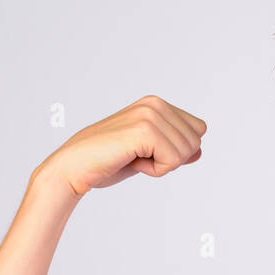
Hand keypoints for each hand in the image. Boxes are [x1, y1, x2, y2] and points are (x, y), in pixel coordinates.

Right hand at [38, 94, 206, 195]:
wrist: (75, 168)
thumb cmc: (107, 161)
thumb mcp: (148, 154)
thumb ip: (173, 148)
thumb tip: (199, 151)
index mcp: (156, 104)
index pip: (198, 129)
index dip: (177, 150)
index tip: (147, 151)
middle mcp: (155, 104)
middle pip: (196, 141)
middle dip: (172, 158)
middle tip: (139, 157)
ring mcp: (150, 114)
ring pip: (186, 152)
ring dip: (161, 165)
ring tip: (132, 158)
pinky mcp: (145, 130)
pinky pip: (172, 161)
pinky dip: (154, 170)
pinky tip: (131, 161)